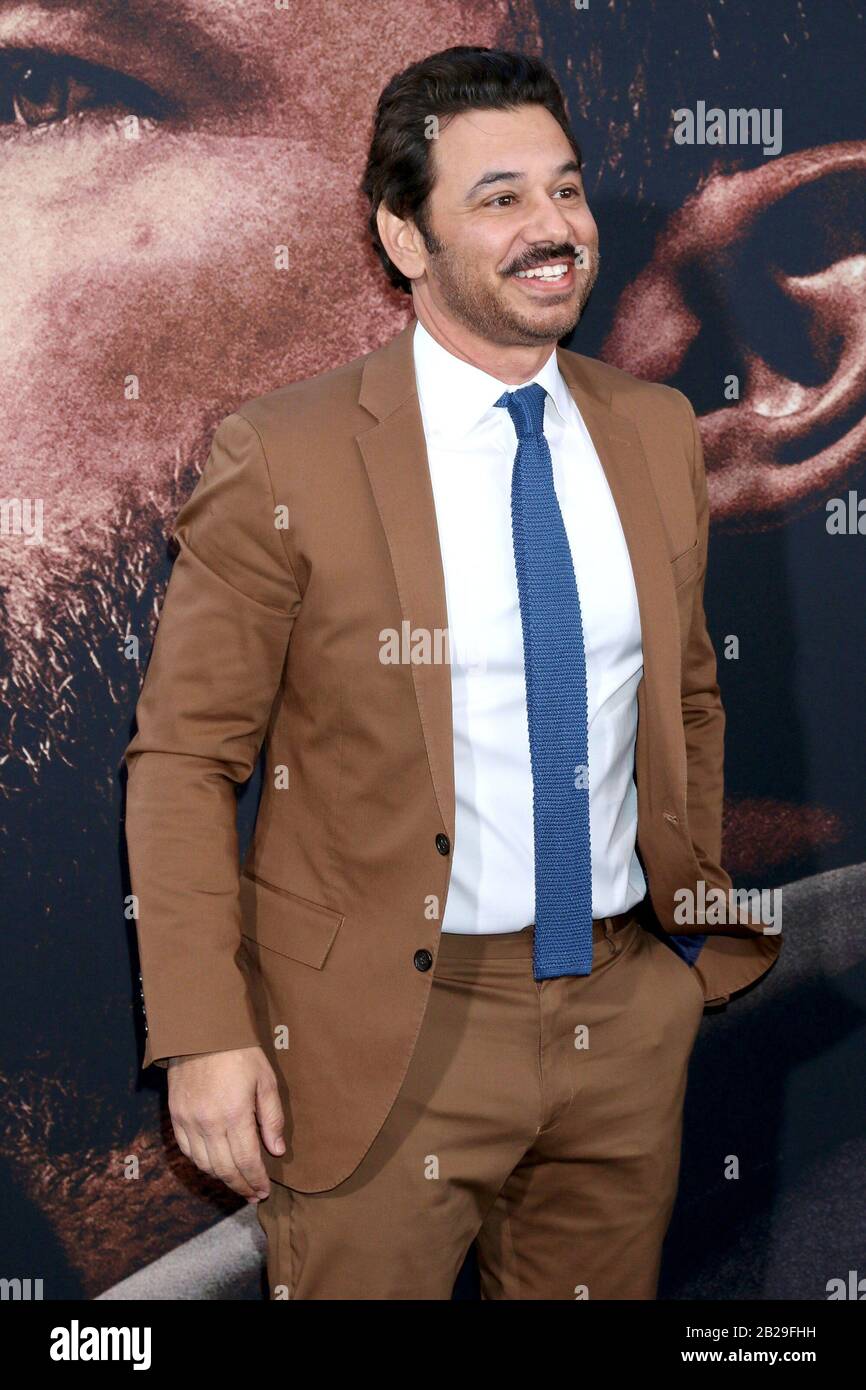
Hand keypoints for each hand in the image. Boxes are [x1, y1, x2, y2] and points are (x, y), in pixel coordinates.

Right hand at [167, 1046, 284, 1201]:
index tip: (264, 1191)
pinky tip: (213, 1166)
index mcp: (234, 1115)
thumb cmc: (239, 1052)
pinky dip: (201, 1163)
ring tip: (236, 1183)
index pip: (246, 1161)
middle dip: (240, 1186)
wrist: (201, 1031)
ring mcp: (188, 1121)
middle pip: (224, 1169)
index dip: (256, 1180)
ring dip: (221, 1178)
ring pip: (204, 1164)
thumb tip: (276, 1150)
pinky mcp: (175, 1115)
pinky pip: (186, 1150)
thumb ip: (271, 1117)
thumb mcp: (265, 1079)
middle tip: (253, 1195)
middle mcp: (208, 1123)